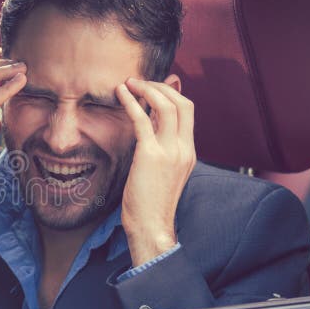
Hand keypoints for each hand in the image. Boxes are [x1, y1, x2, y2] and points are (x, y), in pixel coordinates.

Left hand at [115, 76, 195, 266]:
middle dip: (161, 86)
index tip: (151, 88)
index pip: (188, 111)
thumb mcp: (163, 173)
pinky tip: (121, 94)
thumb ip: (162, 151)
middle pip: (182, 102)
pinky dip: (132, 102)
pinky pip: (143, 120)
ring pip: (166, 105)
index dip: (171, 93)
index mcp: (188, 152)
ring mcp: (170, 151)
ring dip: (146, 89)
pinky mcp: (150, 155)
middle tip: (140, 82)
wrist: (151, 226)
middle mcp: (183, 148)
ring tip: (129, 83)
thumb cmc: (151, 204)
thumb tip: (151, 132)